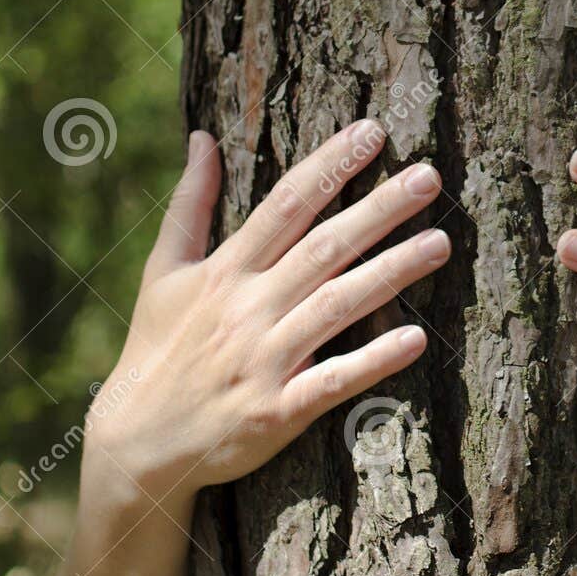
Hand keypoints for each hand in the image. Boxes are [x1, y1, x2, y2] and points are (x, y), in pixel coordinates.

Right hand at [88, 122, 449, 504]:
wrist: (137, 443)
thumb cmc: (156, 350)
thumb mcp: (163, 272)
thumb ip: (190, 204)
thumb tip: (201, 139)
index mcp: (225, 271)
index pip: (286, 205)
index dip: (330, 166)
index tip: (374, 132)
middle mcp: (248, 309)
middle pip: (322, 248)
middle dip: (377, 210)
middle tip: (429, 177)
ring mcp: (265, 360)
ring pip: (336, 305)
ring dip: (390, 273)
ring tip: (440, 242)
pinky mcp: (279, 410)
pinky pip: (334, 380)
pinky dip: (373, 360)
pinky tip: (417, 338)